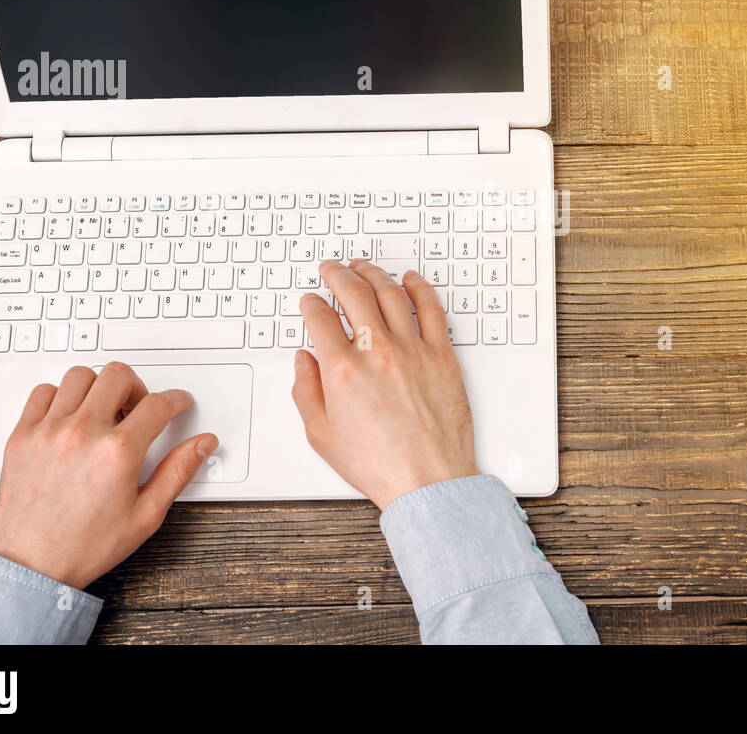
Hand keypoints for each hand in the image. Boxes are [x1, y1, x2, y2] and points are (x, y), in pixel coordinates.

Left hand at [0, 362, 218, 588]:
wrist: (32, 565)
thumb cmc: (84, 546)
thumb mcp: (146, 515)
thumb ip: (178, 472)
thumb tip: (201, 445)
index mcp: (117, 452)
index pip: (158, 404)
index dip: (176, 400)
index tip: (176, 403)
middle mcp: (82, 434)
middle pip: (118, 376)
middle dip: (138, 387)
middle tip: (138, 408)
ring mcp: (48, 431)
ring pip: (80, 376)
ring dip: (99, 387)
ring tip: (103, 410)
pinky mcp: (22, 436)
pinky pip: (43, 392)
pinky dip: (61, 396)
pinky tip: (70, 416)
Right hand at [292, 259, 479, 508]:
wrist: (428, 480)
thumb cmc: (379, 463)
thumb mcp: (321, 434)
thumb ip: (306, 391)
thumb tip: (304, 361)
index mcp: (342, 370)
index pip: (320, 318)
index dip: (310, 304)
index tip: (310, 301)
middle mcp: (376, 351)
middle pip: (353, 293)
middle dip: (337, 274)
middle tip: (331, 268)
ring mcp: (412, 350)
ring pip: (390, 293)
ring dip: (373, 273)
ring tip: (363, 266)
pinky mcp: (442, 355)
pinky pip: (431, 309)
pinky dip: (419, 288)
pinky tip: (410, 279)